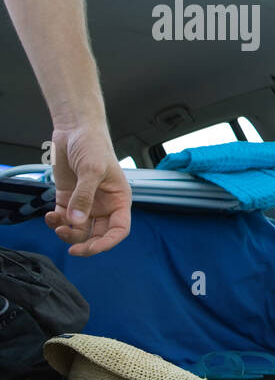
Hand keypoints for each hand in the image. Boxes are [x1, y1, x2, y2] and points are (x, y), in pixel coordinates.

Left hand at [45, 125, 131, 255]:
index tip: (93, 248)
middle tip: (72, 248)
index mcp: (118, 200)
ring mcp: (85, 203)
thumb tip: (77, 221)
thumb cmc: (94, 146)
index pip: (119, 229)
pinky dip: (55, 222)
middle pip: (98, 234)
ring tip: (57, 225)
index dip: (108, 242)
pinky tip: (50, 217)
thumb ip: (84, 197)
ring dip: (68, 232)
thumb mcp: (92, 170)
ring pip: (79, 229)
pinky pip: (63, 218)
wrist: (75, 130)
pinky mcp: (68, 199)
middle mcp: (103, 205)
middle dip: (85, 243)